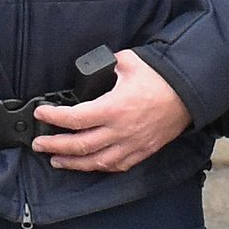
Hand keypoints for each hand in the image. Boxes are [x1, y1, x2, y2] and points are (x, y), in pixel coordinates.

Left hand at [32, 49, 192, 173]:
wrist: (190, 92)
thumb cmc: (161, 76)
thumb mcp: (129, 61)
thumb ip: (106, 64)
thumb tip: (94, 66)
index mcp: (114, 107)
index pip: (74, 118)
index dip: (53, 117)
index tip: (40, 113)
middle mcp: (120, 131)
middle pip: (79, 145)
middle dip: (54, 145)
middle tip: (38, 144)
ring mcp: (132, 144)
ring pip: (96, 162)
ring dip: (72, 162)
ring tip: (56, 160)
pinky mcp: (142, 151)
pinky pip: (116, 166)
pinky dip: (98, 167)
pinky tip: (88, 164)